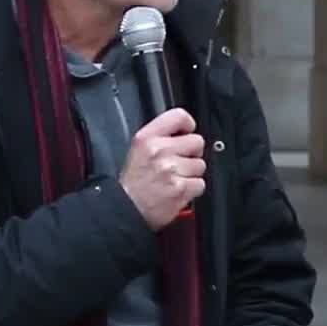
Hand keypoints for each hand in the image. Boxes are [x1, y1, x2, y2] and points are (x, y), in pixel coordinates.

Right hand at [119, 108, 205, 230]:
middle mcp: (160, 151)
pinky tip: (179, 190)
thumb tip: (183, 132)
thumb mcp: (137, 150)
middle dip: (192, 153)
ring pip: (200, 165)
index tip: (187, 133)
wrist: (126, 209)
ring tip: (176, 179)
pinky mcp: (180, 188)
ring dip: (191, 174)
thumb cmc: (133, 183)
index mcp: (147, 138)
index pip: (179, 116)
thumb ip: (159, 137)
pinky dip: (192, 189)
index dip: (188, 125)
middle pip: (196, 141)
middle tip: (180, 162)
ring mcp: (171, 170)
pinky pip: (200, 184)